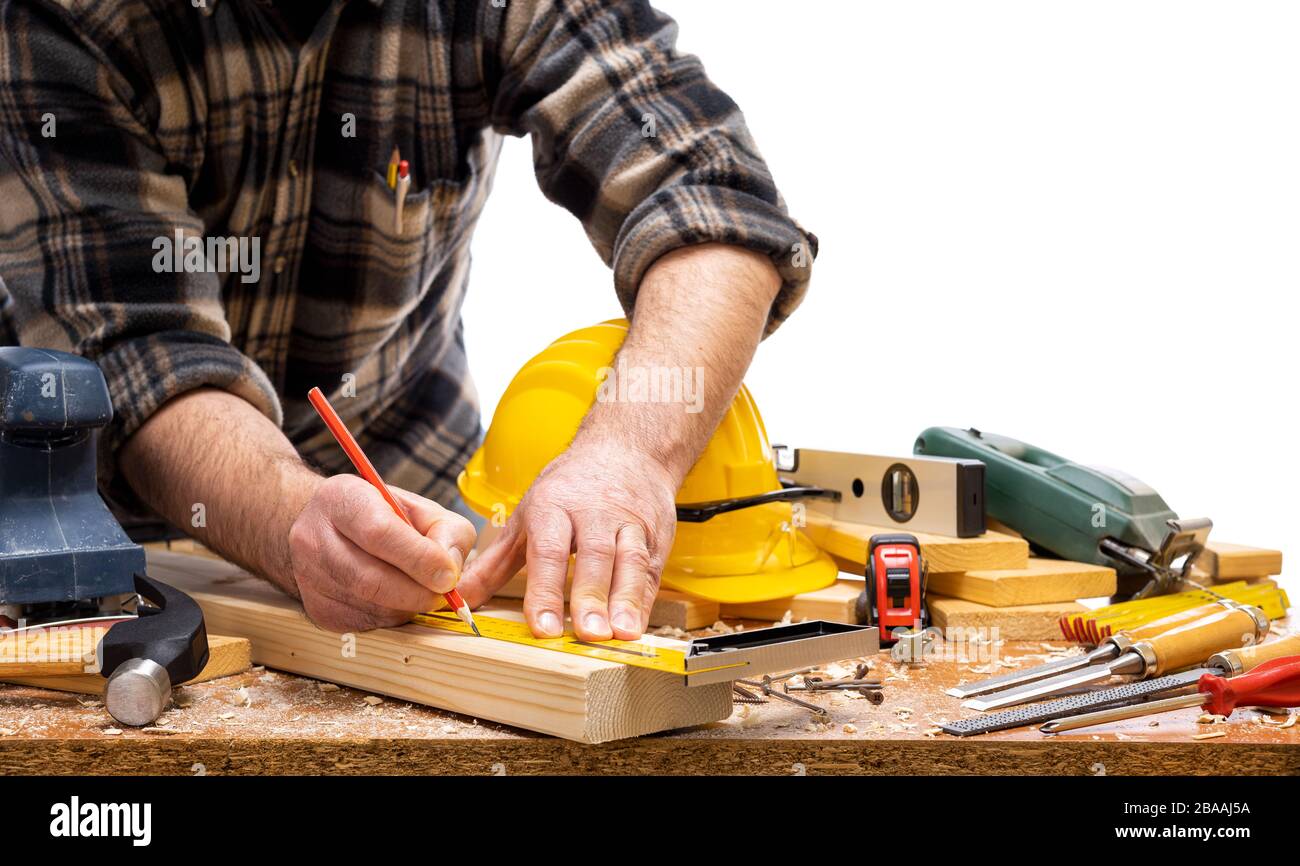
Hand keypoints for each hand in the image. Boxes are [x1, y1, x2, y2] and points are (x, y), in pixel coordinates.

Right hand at [287, 475, 476, 631]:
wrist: (323, 528)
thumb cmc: (380, 515)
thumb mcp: (418, 506)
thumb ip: (446, 531)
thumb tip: (452, 572)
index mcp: (342, 500)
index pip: (379, 533)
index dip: (419, 559)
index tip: (449, 576)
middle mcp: (314, 539)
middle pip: (372, 580)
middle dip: (419, 593)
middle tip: (445, 594)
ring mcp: (310, 578)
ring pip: (372, 608)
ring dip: (408, 607)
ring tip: (420, 589)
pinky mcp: (318, 611)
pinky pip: (366, 624)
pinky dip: (393, 617)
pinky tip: (398, 598)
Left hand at [458, 439, 677, 639]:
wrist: (627, 450)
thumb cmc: (571, 488)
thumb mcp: (528, 517)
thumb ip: (495, 563)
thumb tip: (459, 596)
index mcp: (554, 507)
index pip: (549, 552)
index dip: (546, 591)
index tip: (543, 628)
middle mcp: (594, 513)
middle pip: (594, 558)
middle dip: (591, 597)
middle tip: (588, 634)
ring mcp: (629, 524)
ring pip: (630, 563)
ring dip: (626, 601)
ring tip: (619, 635)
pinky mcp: (655, 536)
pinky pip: (651, 570)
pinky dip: (645, 600)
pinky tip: (636, 626)